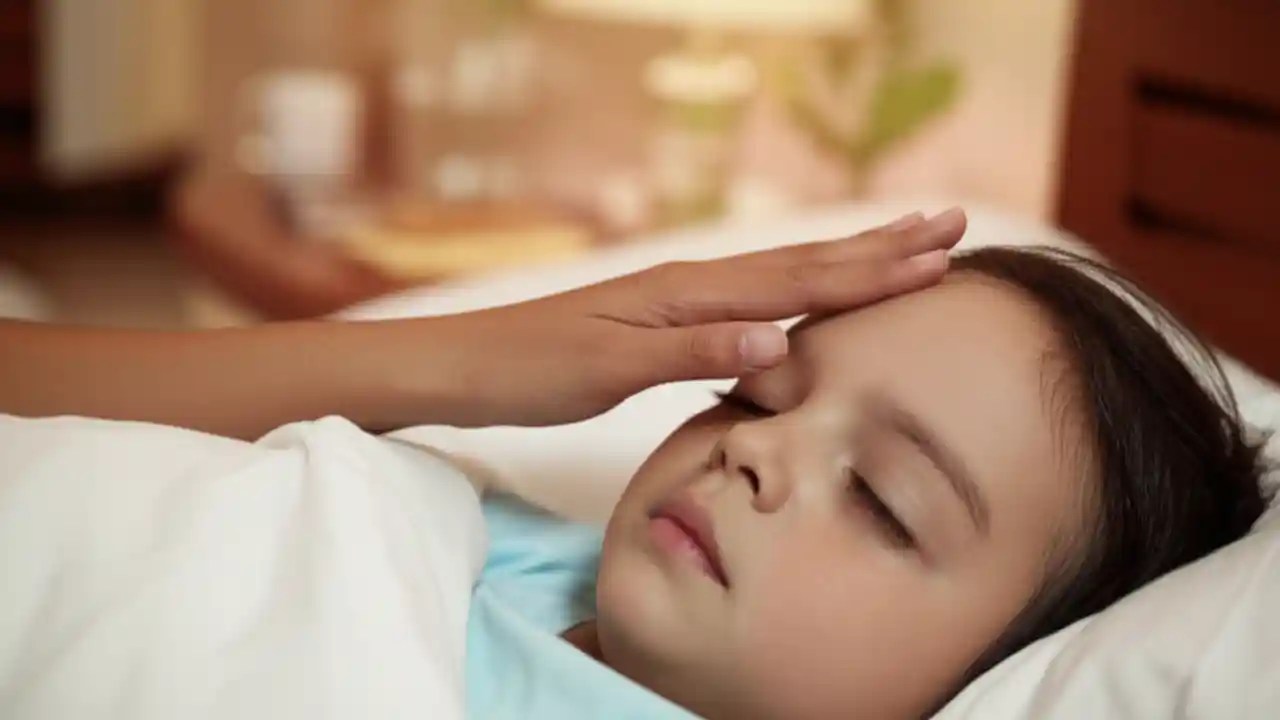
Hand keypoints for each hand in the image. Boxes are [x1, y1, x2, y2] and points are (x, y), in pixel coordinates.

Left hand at [423, 208, 966, 426]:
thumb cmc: (529, 370)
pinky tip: (807, 288)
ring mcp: (678, 296)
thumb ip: (692, 353)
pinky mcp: (662, 316)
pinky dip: (799, 286)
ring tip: (901, 241)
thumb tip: (777, 340)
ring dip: (848, 258)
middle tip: (952, 227)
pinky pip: (751, 294)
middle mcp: (691, 285)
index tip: (939, 256)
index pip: (799, 282)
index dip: (873, 272)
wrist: (463, 364)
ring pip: (782, 272)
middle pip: (804, 263)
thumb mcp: (608, 369)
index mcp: (687, 295)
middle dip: (881, 248)